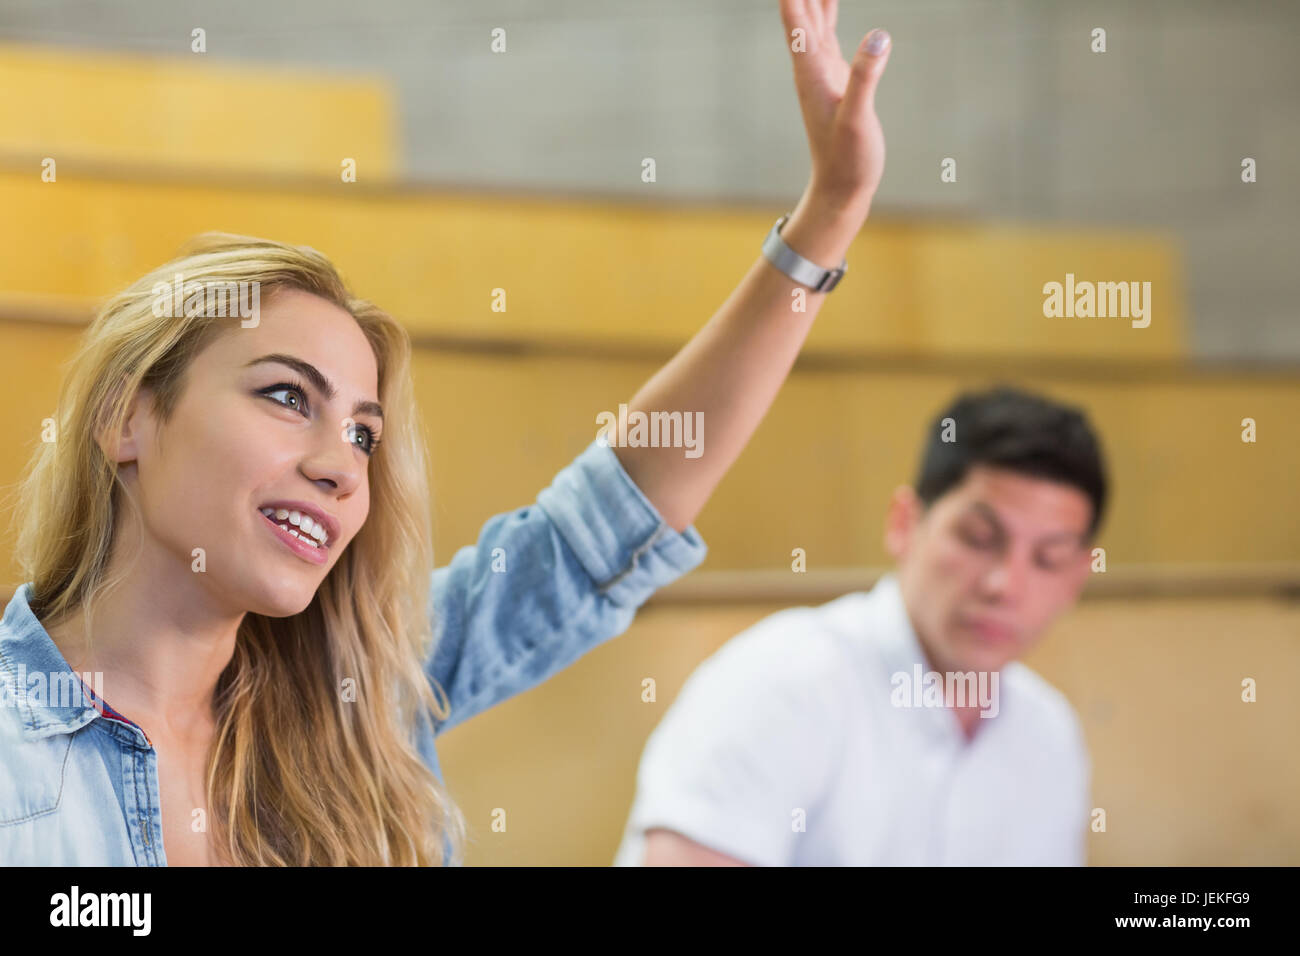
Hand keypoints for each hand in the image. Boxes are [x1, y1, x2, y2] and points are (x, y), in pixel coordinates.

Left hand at [780, 0, 890, 213]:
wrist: (841, 188)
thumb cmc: (848, 160)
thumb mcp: (858, 120)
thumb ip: (866, 78)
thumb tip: (879, 36)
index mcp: (810, 69)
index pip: (795, 13)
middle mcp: (809, 64)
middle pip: (800, 6)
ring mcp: (821, 68)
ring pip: (812, 14)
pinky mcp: (835, 75)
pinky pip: (826, 30)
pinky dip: (826, 6)